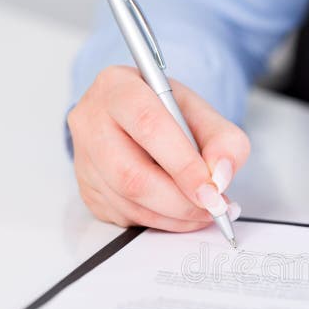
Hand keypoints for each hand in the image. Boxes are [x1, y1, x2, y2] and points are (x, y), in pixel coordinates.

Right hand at [67, 66, 249, 230]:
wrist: (137, 121)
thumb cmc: (167, 114)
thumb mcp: (204, 114)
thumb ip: (224, 141)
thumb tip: (220, 177)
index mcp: (118, 87)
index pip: (148, 126)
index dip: (183, 165)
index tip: (212, 190)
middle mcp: (91, 121)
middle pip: (131, 175)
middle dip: (180, 201)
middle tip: (212, 208)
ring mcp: (84, 158)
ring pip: (129, 202)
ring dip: (175, 216)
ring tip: (204, 211)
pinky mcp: (87, 189)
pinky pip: (126, 216)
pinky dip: (162, 222)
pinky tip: (181, 212)